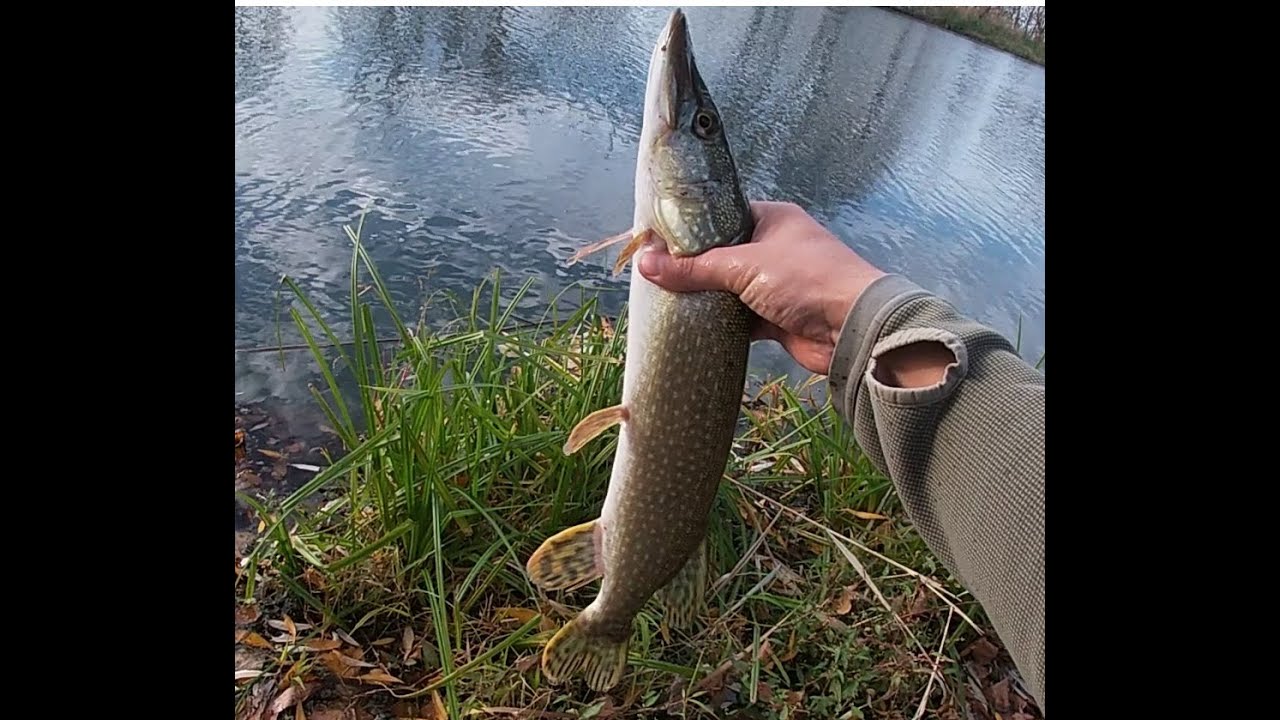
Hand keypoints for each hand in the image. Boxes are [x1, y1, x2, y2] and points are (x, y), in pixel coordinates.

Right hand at [637, 201, 885, 374]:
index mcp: (772, 219)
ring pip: (729, 288)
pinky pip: (738, 317)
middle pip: (722, 254)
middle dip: (693, 267)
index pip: (723, 216)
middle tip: (653, 273)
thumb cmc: (805, 278)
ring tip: (662, 299)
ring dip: (705, 296)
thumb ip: (694, 268)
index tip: (656, 239)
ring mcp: (776, 284)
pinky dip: (719, 322)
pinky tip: (689, 325)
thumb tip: (645, 264)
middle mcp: (775, 247)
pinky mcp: (775, 317)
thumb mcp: (744, 266)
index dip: (691, 228)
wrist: (852, 327)